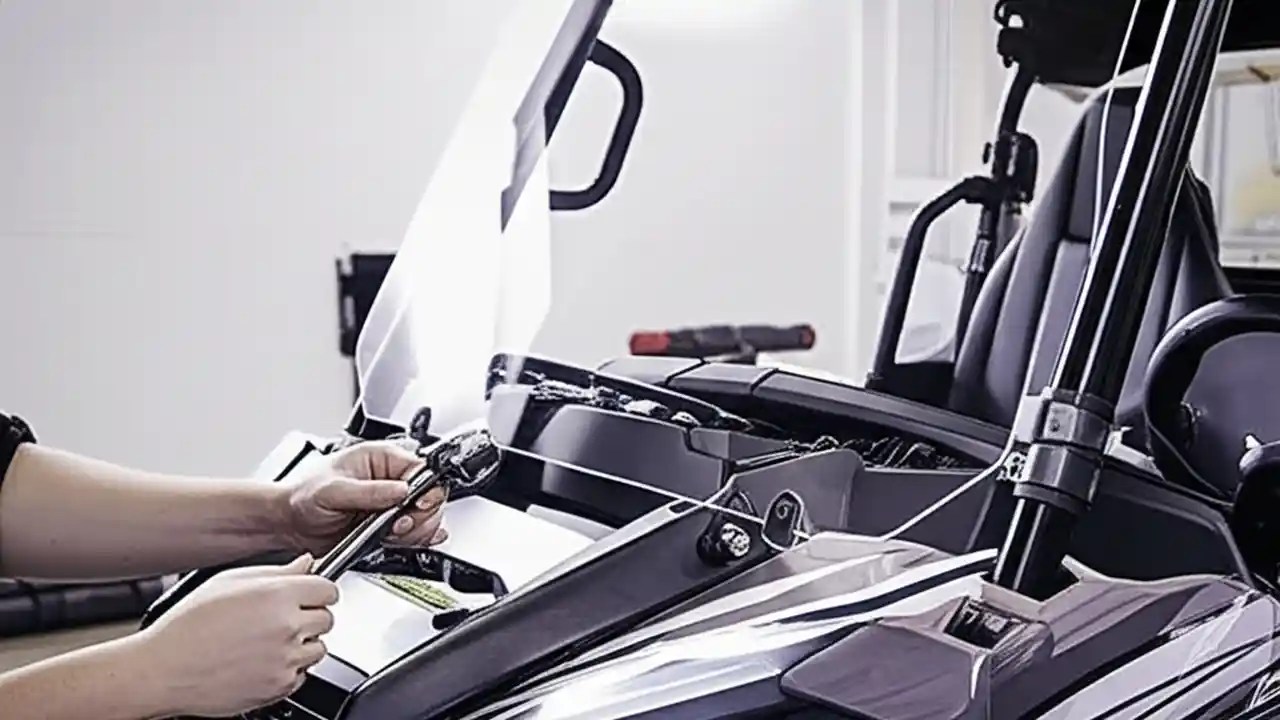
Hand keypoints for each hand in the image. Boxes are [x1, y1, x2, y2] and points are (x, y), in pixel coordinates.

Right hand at [134, 554, 337, 716]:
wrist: (164, 670)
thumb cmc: (188, 626)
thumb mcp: (228, 581)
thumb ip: (276, 571)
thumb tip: (307, 564)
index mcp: (277, 595)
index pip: (329, 589)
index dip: (318, 591)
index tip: (310, 595)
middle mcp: (286, 626)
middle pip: (327, 618)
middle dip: (309, 617)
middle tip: (280, 620)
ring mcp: (285, 659)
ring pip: (318, 648)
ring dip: (302, 645)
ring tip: (267, 642)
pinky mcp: (280, 686)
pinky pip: (302, 674)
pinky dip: (288, 670)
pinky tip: (261, 662)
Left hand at [279, 441, 448, 554]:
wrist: (289, 522)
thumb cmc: (303, 495)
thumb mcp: (333, 489)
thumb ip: (369, 491)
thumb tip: (400, 491)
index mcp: (382, 458)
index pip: (422, 469)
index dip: (425, 489)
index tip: (415, 506)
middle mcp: (391, 480)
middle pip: (430, 496)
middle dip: (419, 516)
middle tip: (398, 525)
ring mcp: (391, 505)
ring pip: (425, 518)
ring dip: (414, 531)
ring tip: (391, 534)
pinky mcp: (387, 527)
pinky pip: (412, 535)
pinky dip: (410, 542)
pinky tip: (399, 542)